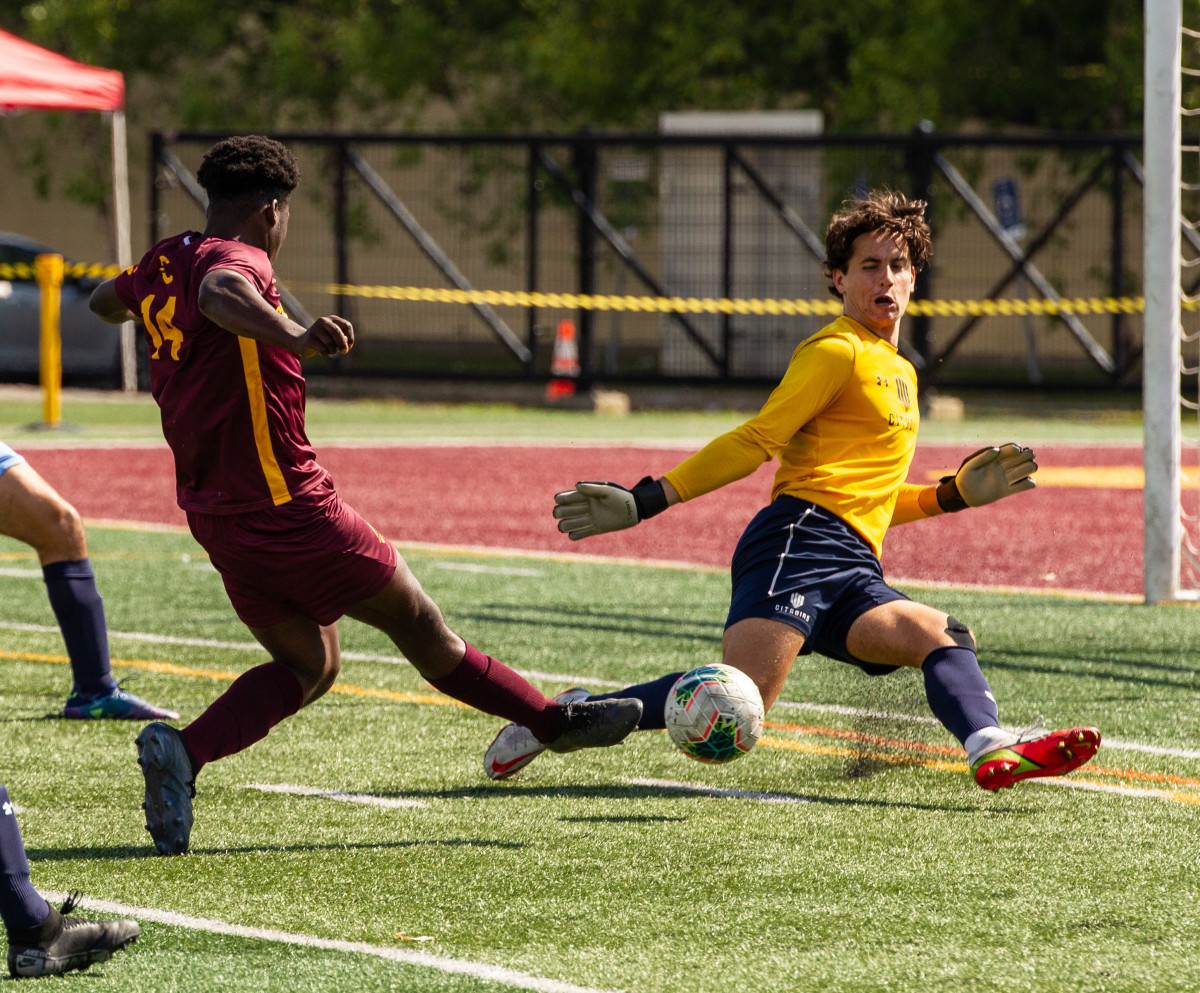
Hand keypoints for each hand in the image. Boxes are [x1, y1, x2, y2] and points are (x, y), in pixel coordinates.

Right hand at [299, 315, 353, 356]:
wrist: (302, 342)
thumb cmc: (323, 340)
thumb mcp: (334, 338)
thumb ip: (343, 338)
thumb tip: (346, 342)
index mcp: (332, 319)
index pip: (346, 325)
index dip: (351, 337)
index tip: (349, 346)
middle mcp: (323, 321)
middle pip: (337, 332)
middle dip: (342, 344)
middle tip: (344, 352)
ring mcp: (315, 328)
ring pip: (329, 342)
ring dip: (333, 350)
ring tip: (330, 351)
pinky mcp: (309, 338)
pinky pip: (322, 349)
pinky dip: (326, 354)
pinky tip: (323, 353)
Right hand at [552, 477, 668, 540]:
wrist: (633, 510)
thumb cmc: (620, 496)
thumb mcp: (607, 490)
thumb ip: (591, 488)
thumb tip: (576, 486)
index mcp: (586, 495)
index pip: (567, 497)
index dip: (561, 499)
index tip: (558, 500)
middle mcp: (585, 507)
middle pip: (565, 511)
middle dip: (560, 512)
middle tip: (560, 514)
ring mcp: (590, 518)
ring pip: (570, 523)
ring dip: (565, 525)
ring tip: (564, 527)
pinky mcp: (596, 529)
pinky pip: (580, 534)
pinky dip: (574, 535)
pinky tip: (573, 534)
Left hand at [936, 444, 1036, 511]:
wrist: (962, 495)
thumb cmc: (964, 478)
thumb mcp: (969, 465)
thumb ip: (982, 457)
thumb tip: (997, 449)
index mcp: (995, 458)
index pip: (1013, 448)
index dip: (1018, 447)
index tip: (1016, 450)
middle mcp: (1004, 466)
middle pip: (1026, 456)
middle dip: (1028, 455)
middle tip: (1021, 459)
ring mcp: (1007, 478)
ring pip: (1029, 468)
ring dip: (1030, 467)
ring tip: (1019, 472)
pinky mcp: (1008, 490)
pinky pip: (1027, 484)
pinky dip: (1029, 482)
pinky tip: (1021, 482)